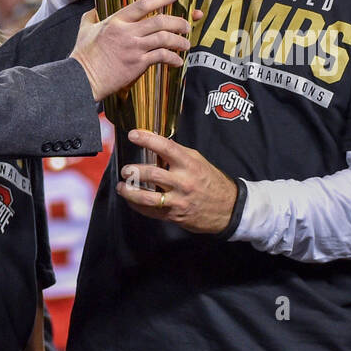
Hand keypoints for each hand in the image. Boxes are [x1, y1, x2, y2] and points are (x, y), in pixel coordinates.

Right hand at [70, 0, 189, 99]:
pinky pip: (161, 57)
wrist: (81, 78)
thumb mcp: (84, 30)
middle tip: (186, 25)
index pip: (143, 4)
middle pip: (160, 21)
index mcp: (116, 21)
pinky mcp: (137, 64)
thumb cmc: (83, 55)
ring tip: (186, 44)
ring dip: (179, 41)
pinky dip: (173, 58)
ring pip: (164, 38)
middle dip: (178, 22)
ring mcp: (133, 48)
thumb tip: (93, 11)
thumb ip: (91, 17)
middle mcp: (127, 32)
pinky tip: (178, 61)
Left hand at [117, 130, 238, 233]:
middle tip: (125, 169)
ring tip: (122, 186)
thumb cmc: (211, 181)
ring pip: (146, 197)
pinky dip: (136, 206)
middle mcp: (183, 182)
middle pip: (151, 174)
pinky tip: (131, 200)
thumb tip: (156, 144)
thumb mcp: (198, 161)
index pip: (166, 148)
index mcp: (189, 164)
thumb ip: (178, 154)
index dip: (147, 139)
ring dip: (129, 191)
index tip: (133, 135)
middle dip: (132, 171)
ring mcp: (178, 200)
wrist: (228, 208)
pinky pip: (150, 211)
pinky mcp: (174, 215)